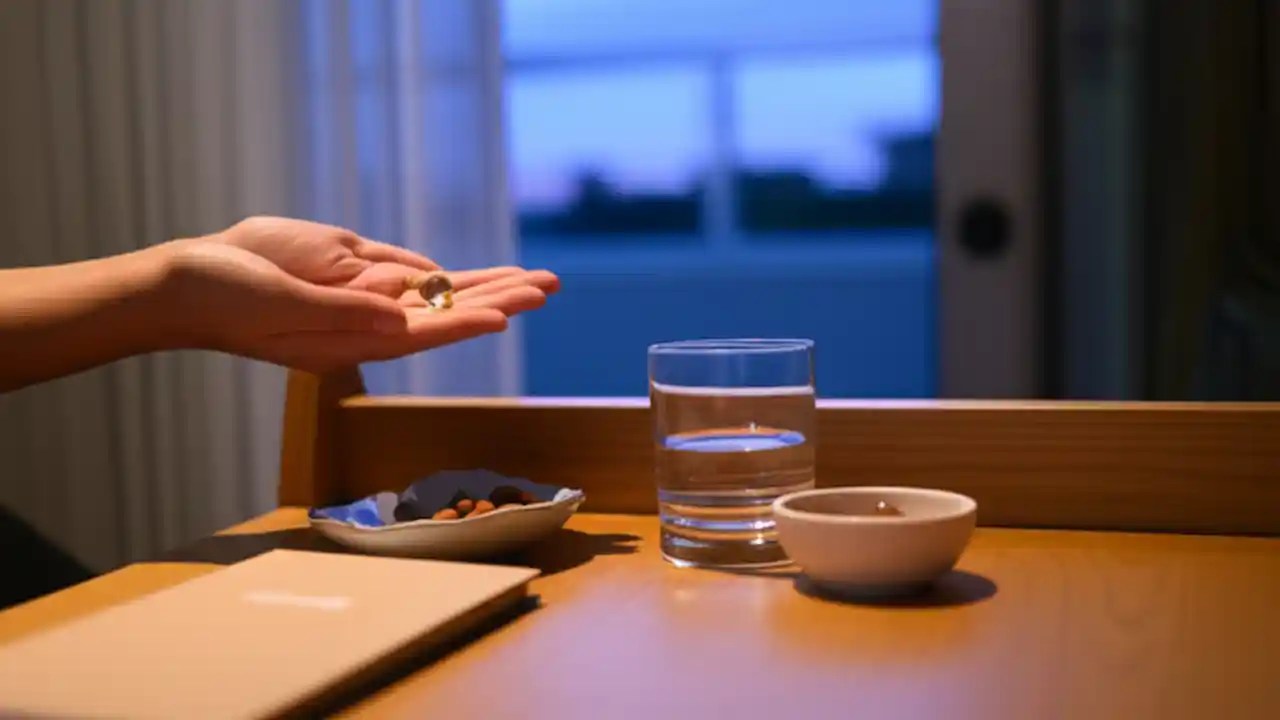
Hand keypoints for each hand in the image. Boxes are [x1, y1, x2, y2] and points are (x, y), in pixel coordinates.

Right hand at [160, 216, 557, 370]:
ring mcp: (359, 306)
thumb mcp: (283, 304)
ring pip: (438, 296)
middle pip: (447, 311)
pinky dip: (445, 279)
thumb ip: (344, 312)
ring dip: (486, 285)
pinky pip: (407, 282)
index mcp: (351, 340)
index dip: (467, 319)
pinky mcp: (347, 283)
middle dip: (501, 297)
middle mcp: (366, 327)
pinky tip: (475, 280)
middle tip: (550, 285)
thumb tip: (403, 315)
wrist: (187, 286)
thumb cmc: (227, 298)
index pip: (423, 330)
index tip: (509, 313)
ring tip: (534, 280)